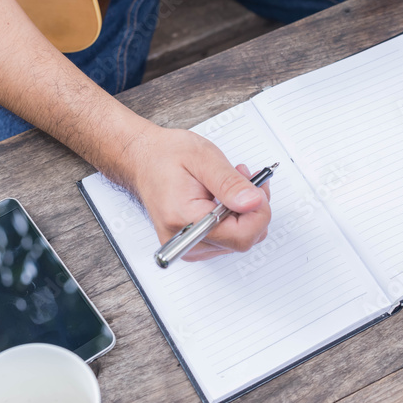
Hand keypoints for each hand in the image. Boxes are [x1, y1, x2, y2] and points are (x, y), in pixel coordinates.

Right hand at [124, 126, 271, 261]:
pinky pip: (229, 238)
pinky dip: (236, 217)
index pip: (240, 237)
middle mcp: (186, 240)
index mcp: (186, 219)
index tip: (256, 188)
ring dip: (246, 211)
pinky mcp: (195, 243)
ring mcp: (190, 245)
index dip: (259, 213)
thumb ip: (229, 183)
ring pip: (240, 239)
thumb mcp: (203, 158)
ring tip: (232, 184)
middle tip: (245, 179)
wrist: (144, 160)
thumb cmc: (167, 156)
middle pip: (243, 240)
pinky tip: (227, 197)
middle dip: (254, 208)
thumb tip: (254, 203)